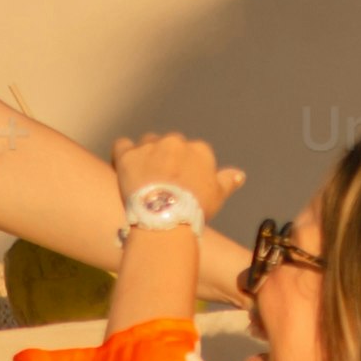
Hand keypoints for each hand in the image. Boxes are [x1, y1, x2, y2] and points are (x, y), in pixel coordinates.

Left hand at [113, 131, 243, 222]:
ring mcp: (150, 146)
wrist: (165, 218)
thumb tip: (239, 175)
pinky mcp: (128, 155)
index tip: (179, 184)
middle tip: (160, 183)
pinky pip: (122, 146)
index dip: (184, 167)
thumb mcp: (217, 196)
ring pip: (146, 144)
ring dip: (144, 156)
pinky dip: (122, 154)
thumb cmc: (194, 209)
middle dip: (165, 159)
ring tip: (141, 178)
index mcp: (199, 149)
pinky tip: (122, 167)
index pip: (191, 152)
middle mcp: (175, 142)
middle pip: (168, 145)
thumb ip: (227, 181)